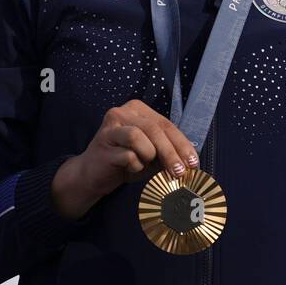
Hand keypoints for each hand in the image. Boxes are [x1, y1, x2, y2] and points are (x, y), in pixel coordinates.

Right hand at [52, 100, 199, 219]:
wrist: (92, 175)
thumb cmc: (124, 162)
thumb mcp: (151, 155)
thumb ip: (168, 152)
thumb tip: (190, 162)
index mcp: (138, 110)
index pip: (166, 124)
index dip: (182, 144)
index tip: (193, 163)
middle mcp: (123, 112)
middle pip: (155, 129)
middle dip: (171, 152)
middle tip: (179, 172)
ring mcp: (111, 126)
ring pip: (139, 137)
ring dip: (147, 156)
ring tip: (144, 165)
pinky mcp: (102, 142)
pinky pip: (127, 155)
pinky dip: (134, 166)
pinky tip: (129, 168)